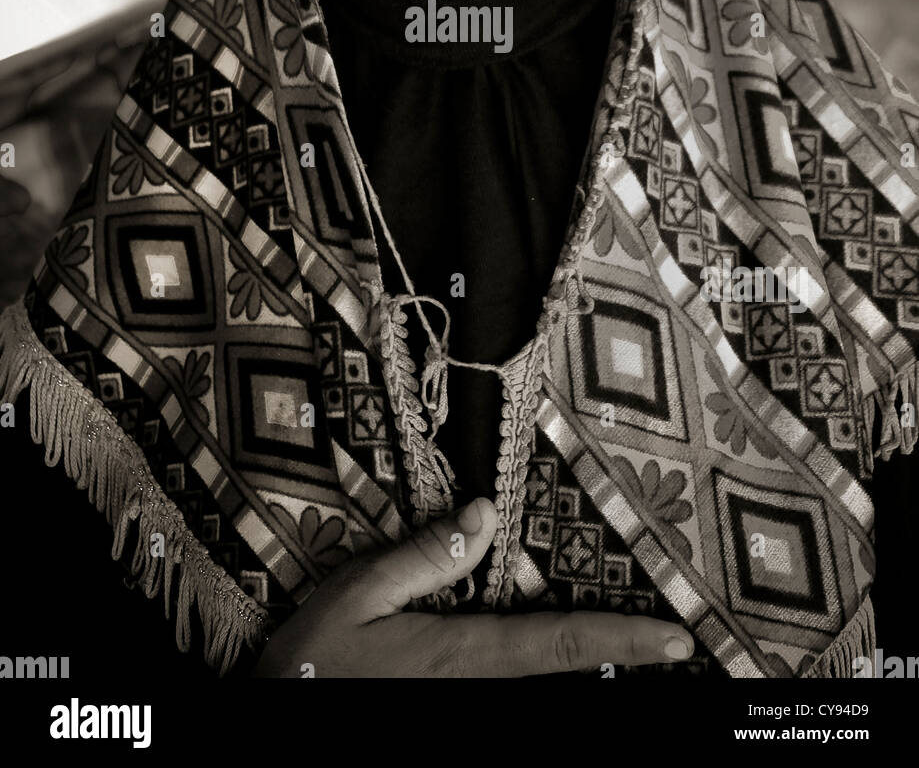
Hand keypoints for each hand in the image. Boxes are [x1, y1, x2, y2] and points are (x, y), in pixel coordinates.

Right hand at [251, 496, 694, 676]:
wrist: (279, 722)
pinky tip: (570, 663)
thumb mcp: (356, 597)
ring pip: (547, 690)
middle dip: (625, 661)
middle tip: (678, 647)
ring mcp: (469, 711)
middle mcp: (480, 690)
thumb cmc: (312, 664)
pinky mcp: (452, 711)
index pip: (559, 643)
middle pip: (568, 674)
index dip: (622, 641)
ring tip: (643, 653)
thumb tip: (485, 513)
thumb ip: (422, 558)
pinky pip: (516, 697)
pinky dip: (555, 677)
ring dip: (595, 671)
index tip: (676, 638)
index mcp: (463, 655)